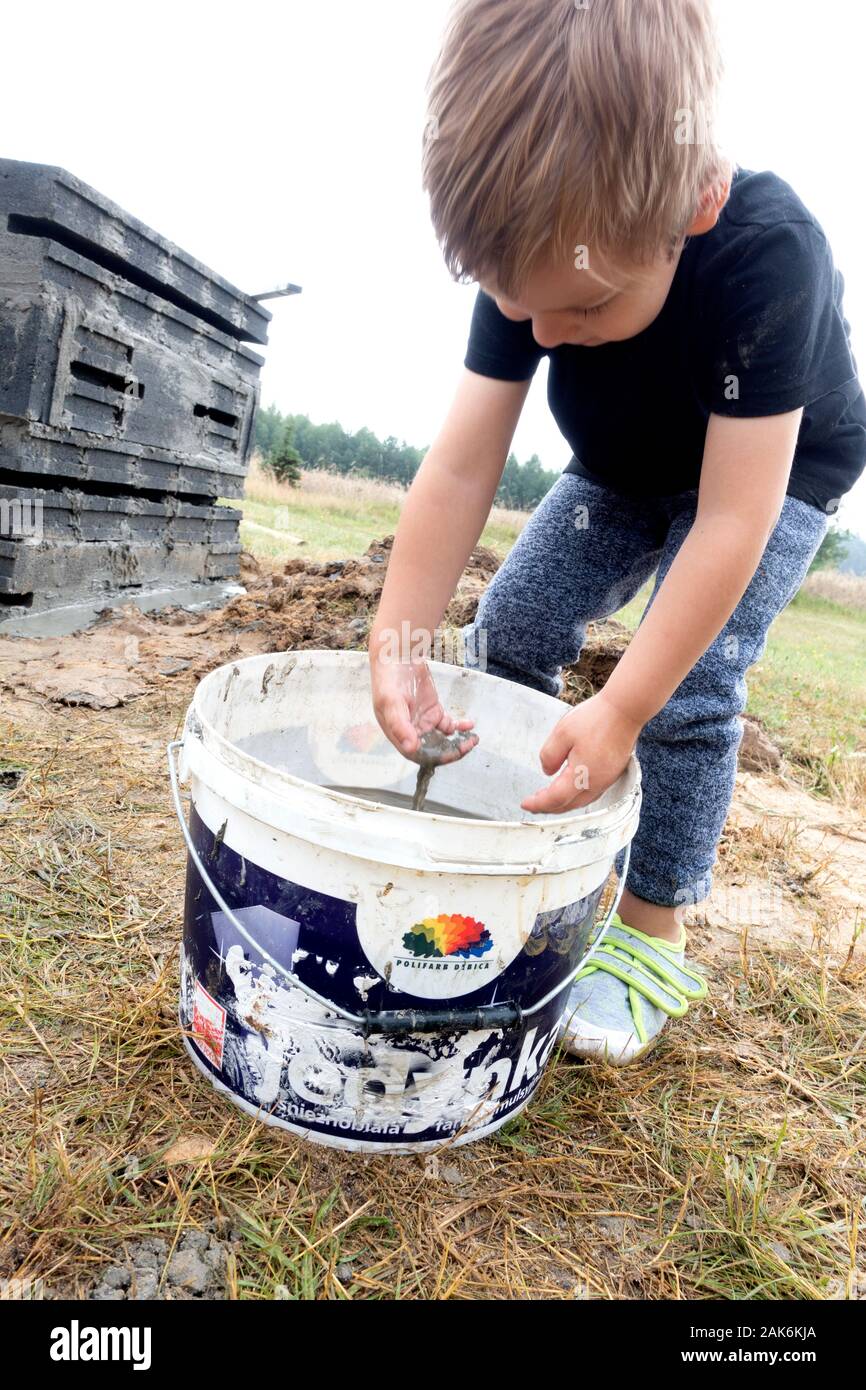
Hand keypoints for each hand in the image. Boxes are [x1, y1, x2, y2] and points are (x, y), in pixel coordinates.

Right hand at [370, 656, 478, 763]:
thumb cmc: (389, 679)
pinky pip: (448, 724)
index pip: (417, 755)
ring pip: (443, 739)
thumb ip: (400, 725)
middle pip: (433, 750)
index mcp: (398, 733)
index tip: (451, 753)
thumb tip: (411, 748)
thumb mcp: (391, 702)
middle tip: (467, 745)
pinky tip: (469, 725)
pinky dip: (459, 727)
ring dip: (458, 742)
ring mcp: (424, 721)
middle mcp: (411, 731)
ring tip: (472, 739)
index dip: (434, 757)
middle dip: (451, 751)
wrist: (398, 656)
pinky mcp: (433, 711)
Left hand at [521, 692, 639, 814]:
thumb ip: (550, 755)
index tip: (525, 803)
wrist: (626, 710)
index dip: (538, 804)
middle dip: (549, 807)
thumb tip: (547, 772)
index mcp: (582, 775)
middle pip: (569, 805)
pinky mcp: (613, 772)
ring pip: (582, 801)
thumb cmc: (596, 718)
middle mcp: (597, 783)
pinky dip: (577, 796)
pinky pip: (592, 793)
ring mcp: (608, 779)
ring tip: (548, 798)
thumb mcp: (562, 733)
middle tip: (534, 803)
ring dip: (563, 803)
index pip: (555, 798)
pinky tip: (570, 788)